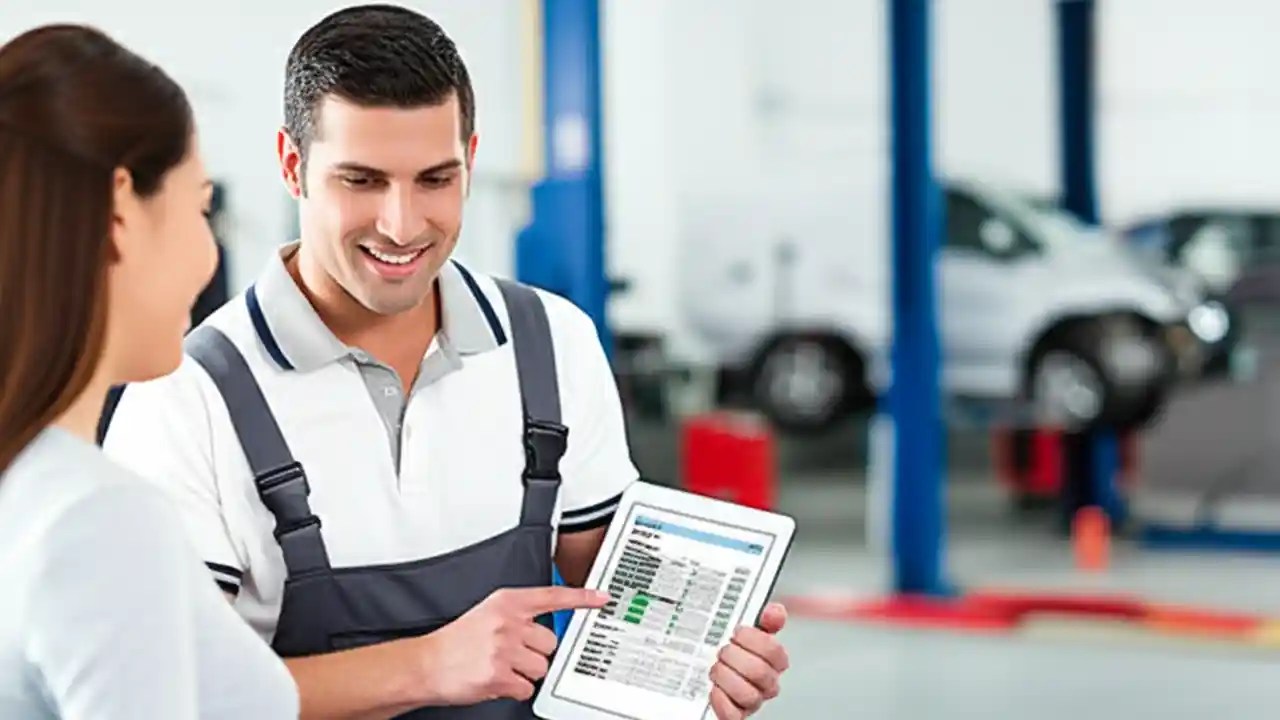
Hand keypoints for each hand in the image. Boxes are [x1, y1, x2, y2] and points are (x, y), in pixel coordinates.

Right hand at [417, 586, 609, 705]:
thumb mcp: (489, 613)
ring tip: (501, 667)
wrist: (427, 664)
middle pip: (551, 643)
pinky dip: (515, 690)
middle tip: (511, 653)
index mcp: (507, 602)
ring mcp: (504, 649)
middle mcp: (508, 622)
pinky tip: (497, 680)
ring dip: (525, 673)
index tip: (602, 598)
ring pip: (541, 668)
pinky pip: (527, 688)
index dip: (581, 598)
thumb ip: (518, 615)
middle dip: (535, 653)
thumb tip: (548, 629)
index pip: (553, 595)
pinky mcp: (499, 675)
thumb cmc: (458, 641)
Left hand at [709, 603, 789, 719]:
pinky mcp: (736, 714)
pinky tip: (714, 688)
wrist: (705, 676)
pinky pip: (732, 714)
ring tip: (716, 668)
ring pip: (748, 694)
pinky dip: (720, 700)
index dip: (752, 639)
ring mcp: (753, 700)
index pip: (773, 650)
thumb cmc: (732, 654)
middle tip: (722, 651)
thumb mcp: (746, 633)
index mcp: (774, 661)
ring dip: (725, 677)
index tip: (736, 632)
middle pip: (759, 672)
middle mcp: (766, 683)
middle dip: (734, 657)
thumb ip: (763, 621)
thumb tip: (775, 611)